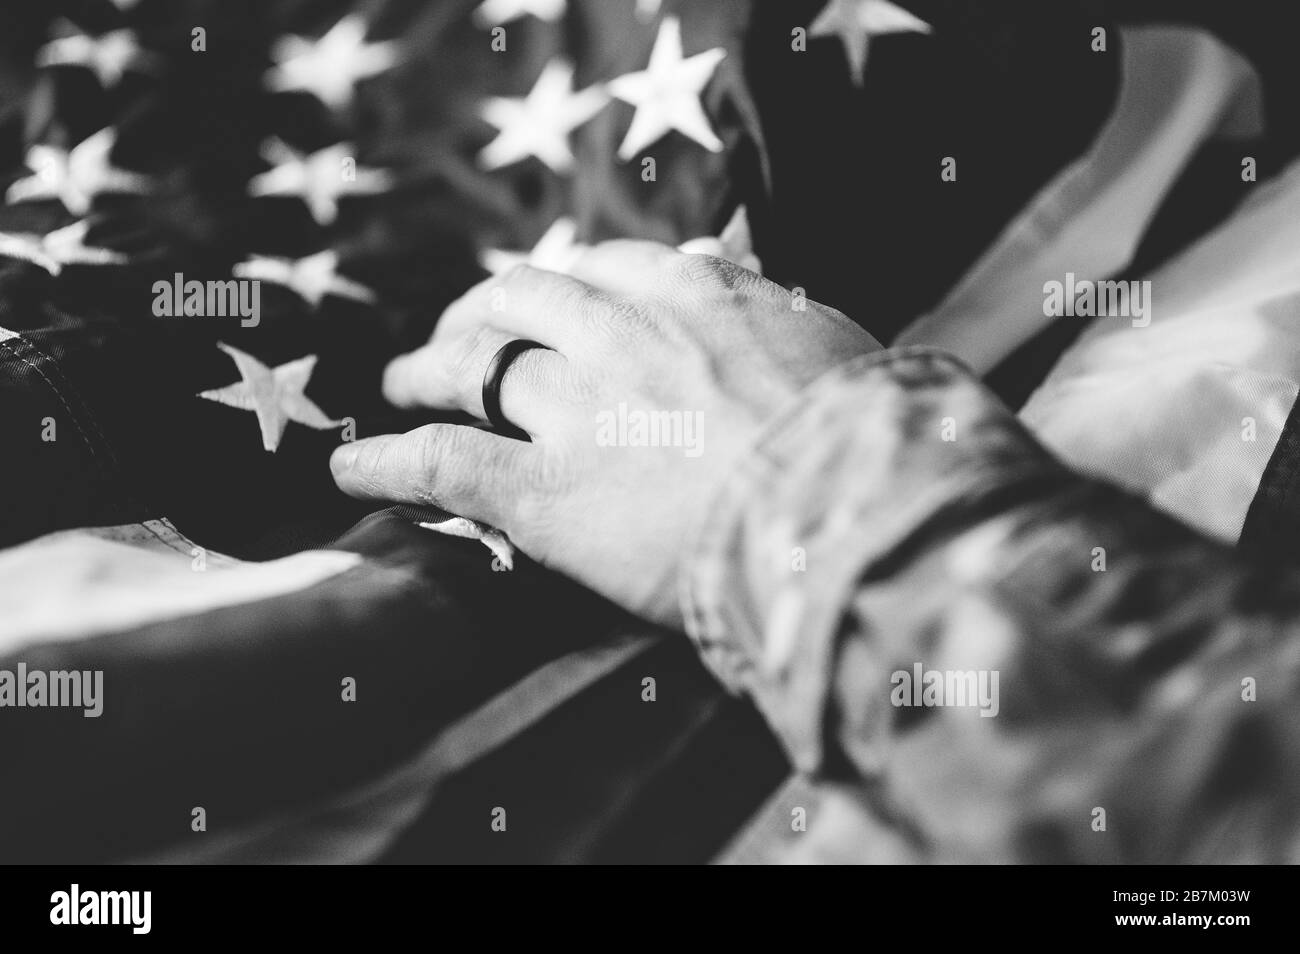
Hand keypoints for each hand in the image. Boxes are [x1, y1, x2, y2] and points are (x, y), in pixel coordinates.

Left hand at [330, 240, 880, 626]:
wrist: (848, 516)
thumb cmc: (859, 436)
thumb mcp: (822, 337)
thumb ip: (757, 293)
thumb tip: (722, 250)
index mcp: (687, 291)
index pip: (597, 267)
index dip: (560, 287)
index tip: (545, 305)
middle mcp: (616, 333)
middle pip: (517, 299)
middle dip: (478, 314)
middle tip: (456, 336)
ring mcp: (573, 408)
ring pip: (468, 366)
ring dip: (426, 369)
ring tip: (400, 381)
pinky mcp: (542, 490)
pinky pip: (439, 461)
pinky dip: (385, 460)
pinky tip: (348, 463)